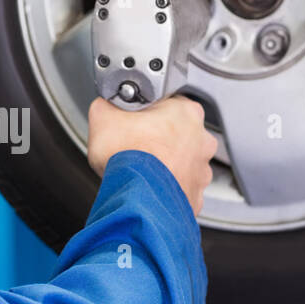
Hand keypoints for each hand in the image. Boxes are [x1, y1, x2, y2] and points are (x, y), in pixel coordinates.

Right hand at [87, 97, 218, 215]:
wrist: (135, 200)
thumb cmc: (126, 158)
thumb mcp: (103, 115)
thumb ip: (108, 104)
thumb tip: (108, 104)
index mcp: (186, 113)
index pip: (169, 104)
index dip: (148, 112)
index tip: (134, 122)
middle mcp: (201, 141)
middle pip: (179, 134)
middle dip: (160, 140)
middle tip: (136, 147)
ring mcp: (201, 171)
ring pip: (183, 164)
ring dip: (166, 166)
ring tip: (141, 170)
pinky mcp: (195, 197)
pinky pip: (180, 190)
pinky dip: (166, 190)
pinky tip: (149, 188)